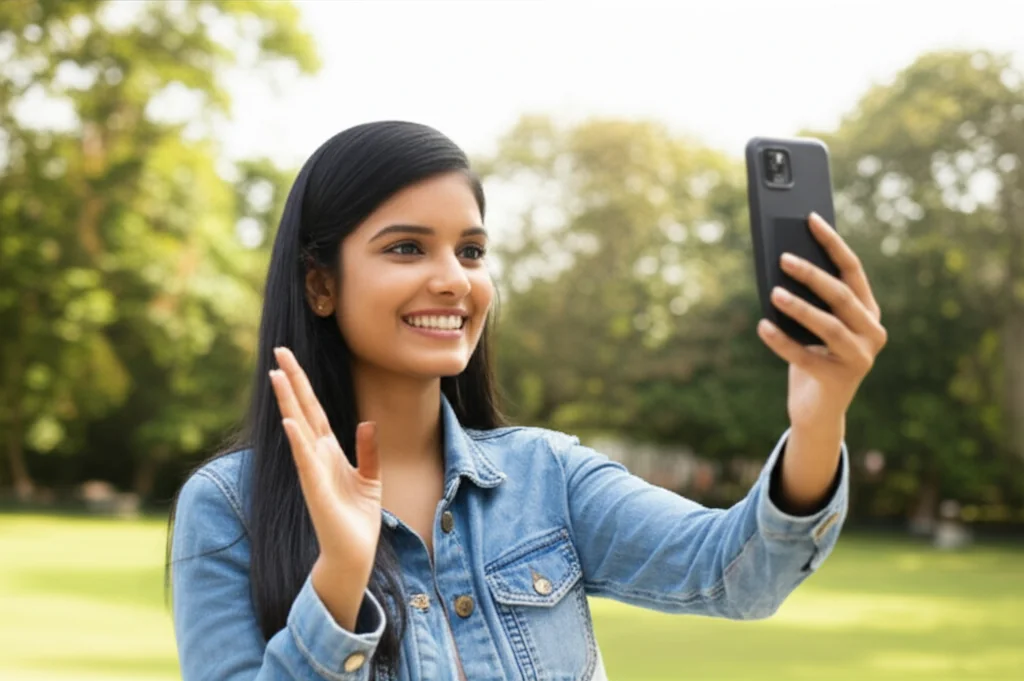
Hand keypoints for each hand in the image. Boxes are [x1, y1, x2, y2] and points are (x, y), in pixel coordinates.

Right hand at [269, 347, 381, 629]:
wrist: (354, 552)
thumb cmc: (357, 516)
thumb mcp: (370, 476)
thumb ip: (368, 449)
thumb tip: (367, 421)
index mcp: (329, 451)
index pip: (313, 410)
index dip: (302, 384)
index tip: (289, 359)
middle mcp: (317, 456)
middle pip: (302, 410)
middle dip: (291, 381)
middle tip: (278, 351)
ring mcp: (313, 471)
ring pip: (298, 429)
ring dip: (288, 403)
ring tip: (276, 376)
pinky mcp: (315, 490)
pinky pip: (305, 461)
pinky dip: (298, 442)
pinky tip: (289, 423)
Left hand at [756, 213, 887, 428]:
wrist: (818, 410)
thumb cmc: (812, 357)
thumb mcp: (813, 325)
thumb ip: (808, 300)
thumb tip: (781, 261)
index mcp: (868, 311)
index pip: (852, 269)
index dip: (832, 243)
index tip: (810, 219)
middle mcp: (872, 331)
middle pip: (841, 294)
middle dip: (811, 274)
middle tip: (783, 258)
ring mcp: (860, 357)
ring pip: (829, 325)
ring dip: (799, 307)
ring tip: (773, 293)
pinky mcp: (839, 379)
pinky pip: (805, 356)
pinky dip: (781, 341)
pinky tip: (762, 326)